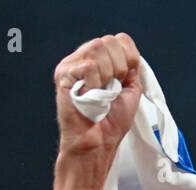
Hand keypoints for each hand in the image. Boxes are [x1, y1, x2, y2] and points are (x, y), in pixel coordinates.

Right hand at [53, 33, 142, 158]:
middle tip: (112, 89)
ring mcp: (71, 65)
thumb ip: (132, 71)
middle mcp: (84, 58)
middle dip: (119, 67)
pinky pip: (88, 66)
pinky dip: (95, 84)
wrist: (98, 144)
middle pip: (109, 41)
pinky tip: (89, 96)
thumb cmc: (111, 123)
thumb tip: (132, 56)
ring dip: (107, 75)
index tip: (127, 78)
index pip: (119, 39)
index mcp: (101, 61)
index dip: (129, 56)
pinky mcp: (63, 74)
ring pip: (98, 48)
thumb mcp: (130, 92)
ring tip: (100, 93)